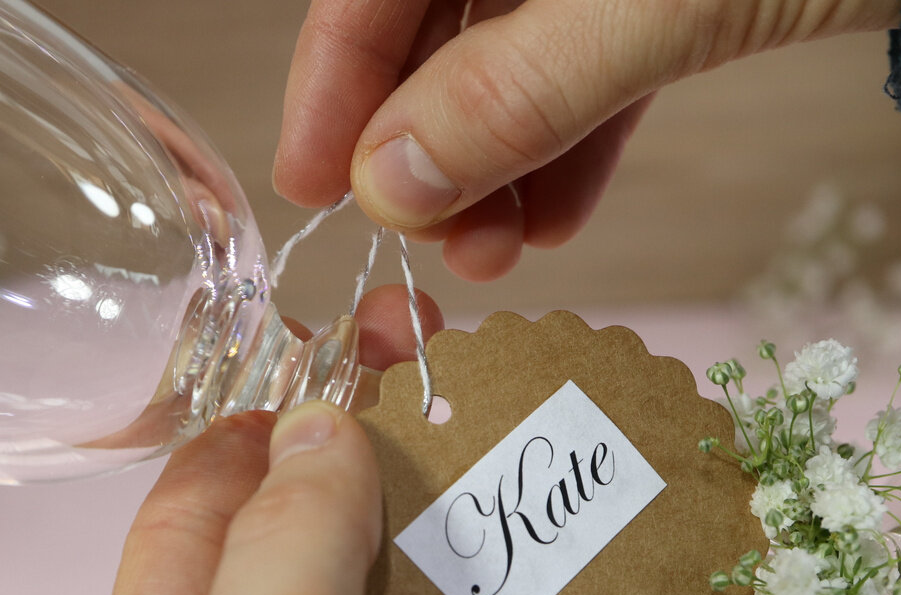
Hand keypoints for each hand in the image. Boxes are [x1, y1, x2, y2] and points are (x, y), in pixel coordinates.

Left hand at [43, 286, 640, 594]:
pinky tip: (605, 560)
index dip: (235, 452)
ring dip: (487, 541)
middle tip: (418, 365)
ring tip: (519, 441)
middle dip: (372, 472)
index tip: (294, 372)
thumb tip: (314, 426)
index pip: (183, 561)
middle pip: (323, 582)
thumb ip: (284, 541)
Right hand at [274, 0, 899, 281]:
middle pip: (435, 32)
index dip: (334, 83)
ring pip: (511, 70)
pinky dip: (570, 157)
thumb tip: (390, 181)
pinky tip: (556, 223)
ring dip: (496, 174)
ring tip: (495, 256)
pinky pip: (589, 82)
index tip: (311, 183)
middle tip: (426, 243)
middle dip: (426, 151)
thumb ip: (518, 88)